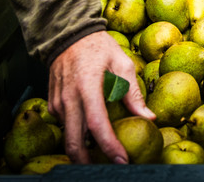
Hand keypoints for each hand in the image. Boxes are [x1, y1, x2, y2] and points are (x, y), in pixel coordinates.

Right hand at [48, 31, 151, 163]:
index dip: (109, 147)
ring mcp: (57, 103)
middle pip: (74, 142)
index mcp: (87, 87)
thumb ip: (133, 92)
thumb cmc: (99, 47)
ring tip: (101, 157)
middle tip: (107, 170)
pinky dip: (76, 135)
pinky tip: (90, 136)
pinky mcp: (53, 104)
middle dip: (87, 162)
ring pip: (68, 136)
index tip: (122, 161)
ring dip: (82, 150)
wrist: (69, 35)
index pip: (97, 125)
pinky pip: (65, 125)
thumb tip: (150, 117)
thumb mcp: (122, 63)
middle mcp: (68, 98)